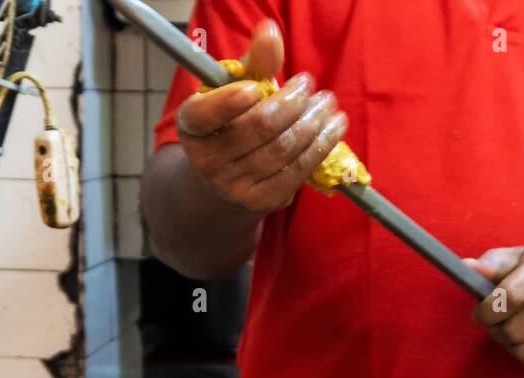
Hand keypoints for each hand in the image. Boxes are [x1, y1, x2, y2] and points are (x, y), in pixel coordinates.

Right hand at [176, 20, 347, 213]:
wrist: (226, 177)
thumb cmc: (233, 121)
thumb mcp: (235, 89)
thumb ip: (253, 62)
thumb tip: (270, 31)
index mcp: (191, 127)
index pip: (205, 114)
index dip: (231, 101)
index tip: (258, 87)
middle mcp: (207, 161)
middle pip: (258, 128)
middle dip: (292, 103)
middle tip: (311, 87)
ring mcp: (234, 186)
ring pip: (283, 149)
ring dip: (314, 123)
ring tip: (328, 105)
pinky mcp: (262, 201)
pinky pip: (298, 171)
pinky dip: (321, 147)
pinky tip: (333, 129)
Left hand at [465, 245, 523, 372]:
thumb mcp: (516, 259)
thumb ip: (491, 264)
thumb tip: (467, 267)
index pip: (510, 297)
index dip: (487, 312)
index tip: (480, 314)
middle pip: (516, 330)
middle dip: (497, 331)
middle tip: (498, 324)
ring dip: (511, 347)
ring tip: (513, 333)